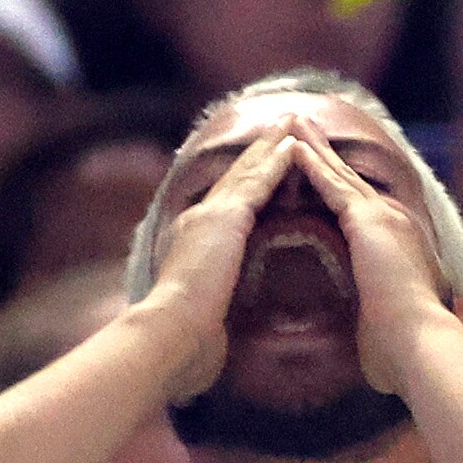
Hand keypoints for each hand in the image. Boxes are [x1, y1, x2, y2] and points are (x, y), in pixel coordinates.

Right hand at [129, 128, 301, 403]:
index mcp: (196, 243)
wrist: (169, 336)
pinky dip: (274, 161)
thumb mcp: (199, 315)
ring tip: (292, 122)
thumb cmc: (184, 340)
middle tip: (281, 126)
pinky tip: (293, 146)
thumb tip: (213, 327)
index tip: (264, 164)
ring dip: (270, 144)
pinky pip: (256, 183)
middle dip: (259, 151)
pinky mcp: (225, 219)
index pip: (227, 206)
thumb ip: (209, 306)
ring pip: (247, 171)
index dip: (247, 183)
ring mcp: (211, 217)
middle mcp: (201, 222)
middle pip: (236, 178)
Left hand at [285, 130, 461, 398]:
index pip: (363, 210)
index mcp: (397, 248)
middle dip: (327, 155)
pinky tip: (292, 146)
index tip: (326, 172)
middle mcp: (393, 223)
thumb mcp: (387, 326)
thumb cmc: (404, 351)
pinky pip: (333, 183)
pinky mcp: (369, 220)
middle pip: (352, 182)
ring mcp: (383, 218)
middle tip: (305, 128)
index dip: (342, 189)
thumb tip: (375, 352)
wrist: (419, 345)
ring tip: (294, 124)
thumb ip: (377, 322)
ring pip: (341, 175)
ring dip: (316, 148)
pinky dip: (312, 163)